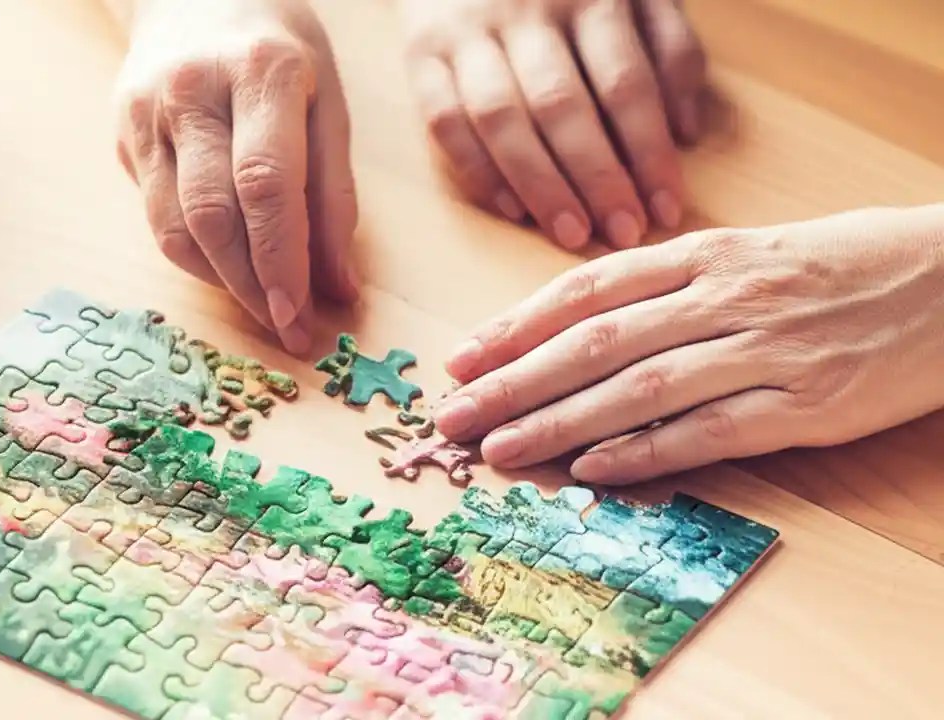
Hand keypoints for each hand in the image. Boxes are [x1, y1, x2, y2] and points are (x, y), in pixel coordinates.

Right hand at [113, 0, 359, 354]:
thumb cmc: (276, 51)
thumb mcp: (326, 103)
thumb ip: (333, 194)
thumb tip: (339, 287)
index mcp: (257, 72)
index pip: (265, 184)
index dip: (281, 260)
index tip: (302, 317)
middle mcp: (190, 92)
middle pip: (212, 214)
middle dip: (252, 286)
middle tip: (289, 332)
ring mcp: (144, 115)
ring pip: (174, 227)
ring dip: (222, 282)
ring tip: (264, 308)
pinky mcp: (123, 139)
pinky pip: (157, 218)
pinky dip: (197, 257)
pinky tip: (230, 269)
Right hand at [398, 0, 705, 249]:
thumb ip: (672, 49)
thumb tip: (686, 131)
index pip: (626, 85)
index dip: (648, 154)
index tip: (666, 210)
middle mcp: (526, 12)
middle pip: (561, 107)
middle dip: (596, 179)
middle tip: (621, 234)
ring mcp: (468, 33)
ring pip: (502, 119)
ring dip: (539, 185)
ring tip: (571, 234)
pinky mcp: (422, 53)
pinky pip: (445, 121)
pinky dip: (478, 170)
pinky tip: (512, 210)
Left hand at [434, 204, 943, 483]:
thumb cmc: (836, 265)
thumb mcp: (745, 252)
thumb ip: (665, 284)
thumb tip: (574, 327)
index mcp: (703, 255)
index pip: (586, 292)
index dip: (515, 327)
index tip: (460, 359)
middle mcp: (723, 298)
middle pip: (594, 343)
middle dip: (512, 383)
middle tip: (452, 417)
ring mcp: (764, 352)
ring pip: (639, 389)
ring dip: (560, 423)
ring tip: (500, 450)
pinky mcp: (804, 405)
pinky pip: (709, 433)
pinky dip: (645, 453)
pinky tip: (592, 473)